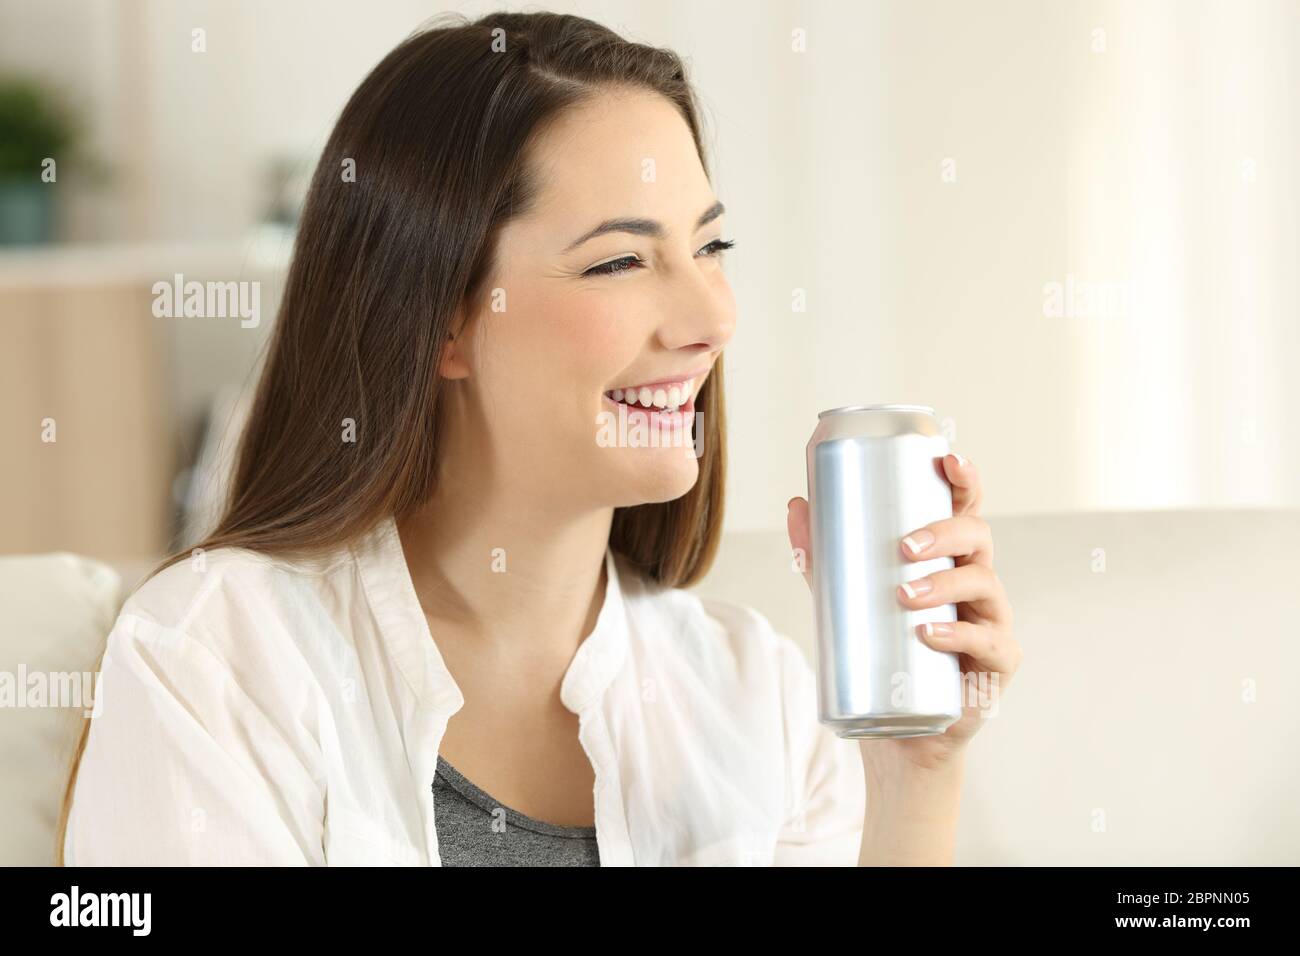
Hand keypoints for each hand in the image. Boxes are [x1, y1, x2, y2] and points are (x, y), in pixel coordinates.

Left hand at [786, 453, 1019, 774]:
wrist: (899, 729)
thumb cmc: (881, 652)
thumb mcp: (845, 599)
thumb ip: (822, 555)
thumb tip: (796, 504)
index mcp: (948, 557)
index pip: (964, 508)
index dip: (965, 478)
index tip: (948, 459)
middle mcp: (976, 581)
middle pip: (977, 536)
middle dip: (943, 533)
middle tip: (902, 547)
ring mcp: (992, 619)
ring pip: (983, 582)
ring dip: (942, 583)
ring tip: (903, 595)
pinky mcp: (999, 662)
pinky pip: (989, 641)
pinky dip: (958, 634)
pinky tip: (930, 633)